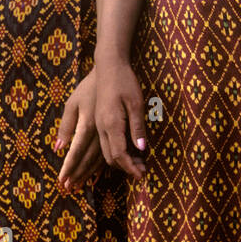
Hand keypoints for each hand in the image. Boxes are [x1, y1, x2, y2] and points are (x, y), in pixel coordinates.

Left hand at [56, 68, 102, 192]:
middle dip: (77, 175)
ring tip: (79, 186)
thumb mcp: (73, 103)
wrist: (113, 74)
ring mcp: (109, 133)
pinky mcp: (117, 132)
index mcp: (88, 125)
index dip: (70, 167)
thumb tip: (59, 147)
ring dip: (89, 174)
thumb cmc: (90, 87)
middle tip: (68, 190)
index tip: (62, 181)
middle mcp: (100, 133)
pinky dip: (102, 166)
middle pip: (88, 160)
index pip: (77, 152)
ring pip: (101, 160)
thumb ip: (66, 126)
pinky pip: (110, 153)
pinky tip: (98, 175)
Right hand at [92, 56, 145, 179]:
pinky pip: (104, 143)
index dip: (130, 167)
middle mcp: (100, 127)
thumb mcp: (136, 103)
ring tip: (138, 164)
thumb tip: (141, 149)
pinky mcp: (99, 121)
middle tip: (142, 171)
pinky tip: (127, 152)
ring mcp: (98, 124)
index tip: (141, 176)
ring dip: (120, 161)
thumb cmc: (125, 81)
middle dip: (126, 167)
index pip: (119, 154)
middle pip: (110, 157)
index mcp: (110, 123)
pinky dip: (115, 152)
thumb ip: (137, 127)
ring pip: (105, 152)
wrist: (109, 65)